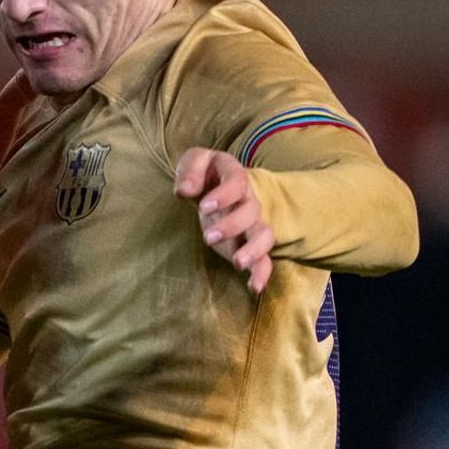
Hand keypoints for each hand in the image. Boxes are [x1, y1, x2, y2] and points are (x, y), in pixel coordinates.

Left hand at [175, 147, 273, 289]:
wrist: (215, 185)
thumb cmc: (203, 173)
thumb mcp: (194, 161)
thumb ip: (190, 170)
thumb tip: (185, 190)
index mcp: (235, 176)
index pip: (237, 182)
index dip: (224, 194)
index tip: (204, 206)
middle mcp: (248, 200)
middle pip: (252, 211)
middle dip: (232, 225)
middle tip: (209, 236)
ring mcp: (251, 223)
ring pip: (264, 235)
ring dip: (253, 250)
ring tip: (237, 263)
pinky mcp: (248, 244)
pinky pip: (264, 259)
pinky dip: (262, 273)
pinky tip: (254, 288)